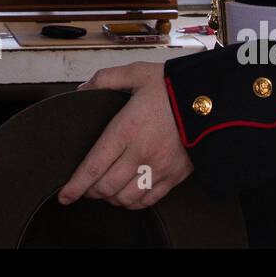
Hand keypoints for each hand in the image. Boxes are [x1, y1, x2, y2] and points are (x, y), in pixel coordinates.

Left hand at [58, 62, 193, 209]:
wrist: (211, 99)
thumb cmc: (171, 85)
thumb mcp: (136, 72)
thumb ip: (105, 79)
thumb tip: (83, 90)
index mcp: (127, 128)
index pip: (94, 166)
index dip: (76, 185)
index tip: (64, 195)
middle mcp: (142, 152)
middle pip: (107, 186)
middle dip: (90, 191)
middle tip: (84, 187)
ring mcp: (159, 167)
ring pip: (126, 198)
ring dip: (110, 198)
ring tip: (104, 190)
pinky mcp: (175, 176)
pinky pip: (149, 201)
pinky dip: (133, 203)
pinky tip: (127, 195)